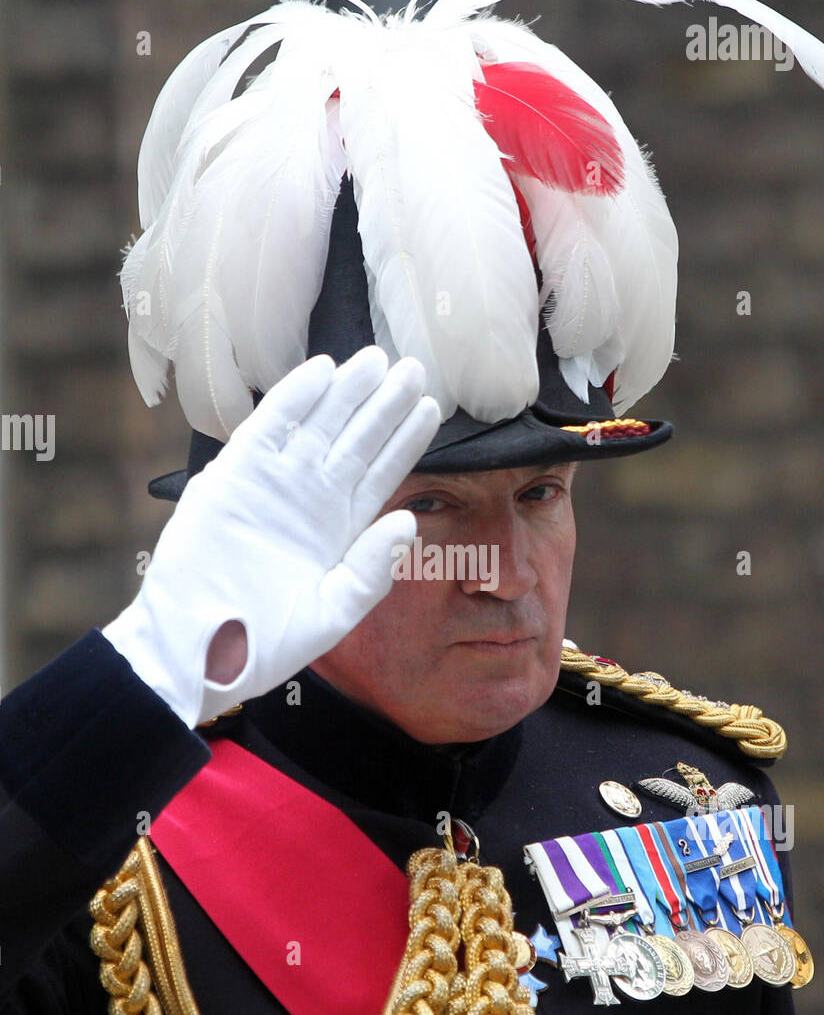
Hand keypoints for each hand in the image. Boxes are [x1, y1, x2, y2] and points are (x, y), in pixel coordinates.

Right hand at [102, 347, 440, 726]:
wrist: (201, 653)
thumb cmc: (264, 644)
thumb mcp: (332, 614)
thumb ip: (371, 570)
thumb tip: (409, 522)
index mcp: (338, 532)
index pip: (381, 474)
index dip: (405, 440)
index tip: (432, 409)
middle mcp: (310, 501)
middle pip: (356, 441)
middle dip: (385, 405)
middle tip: (414, 368)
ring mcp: (273, 485)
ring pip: (319, 426)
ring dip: (348, 393)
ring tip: (380, 361)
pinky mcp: (235, 476)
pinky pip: (270, 428)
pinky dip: (295, 398)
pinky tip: (324, 370)